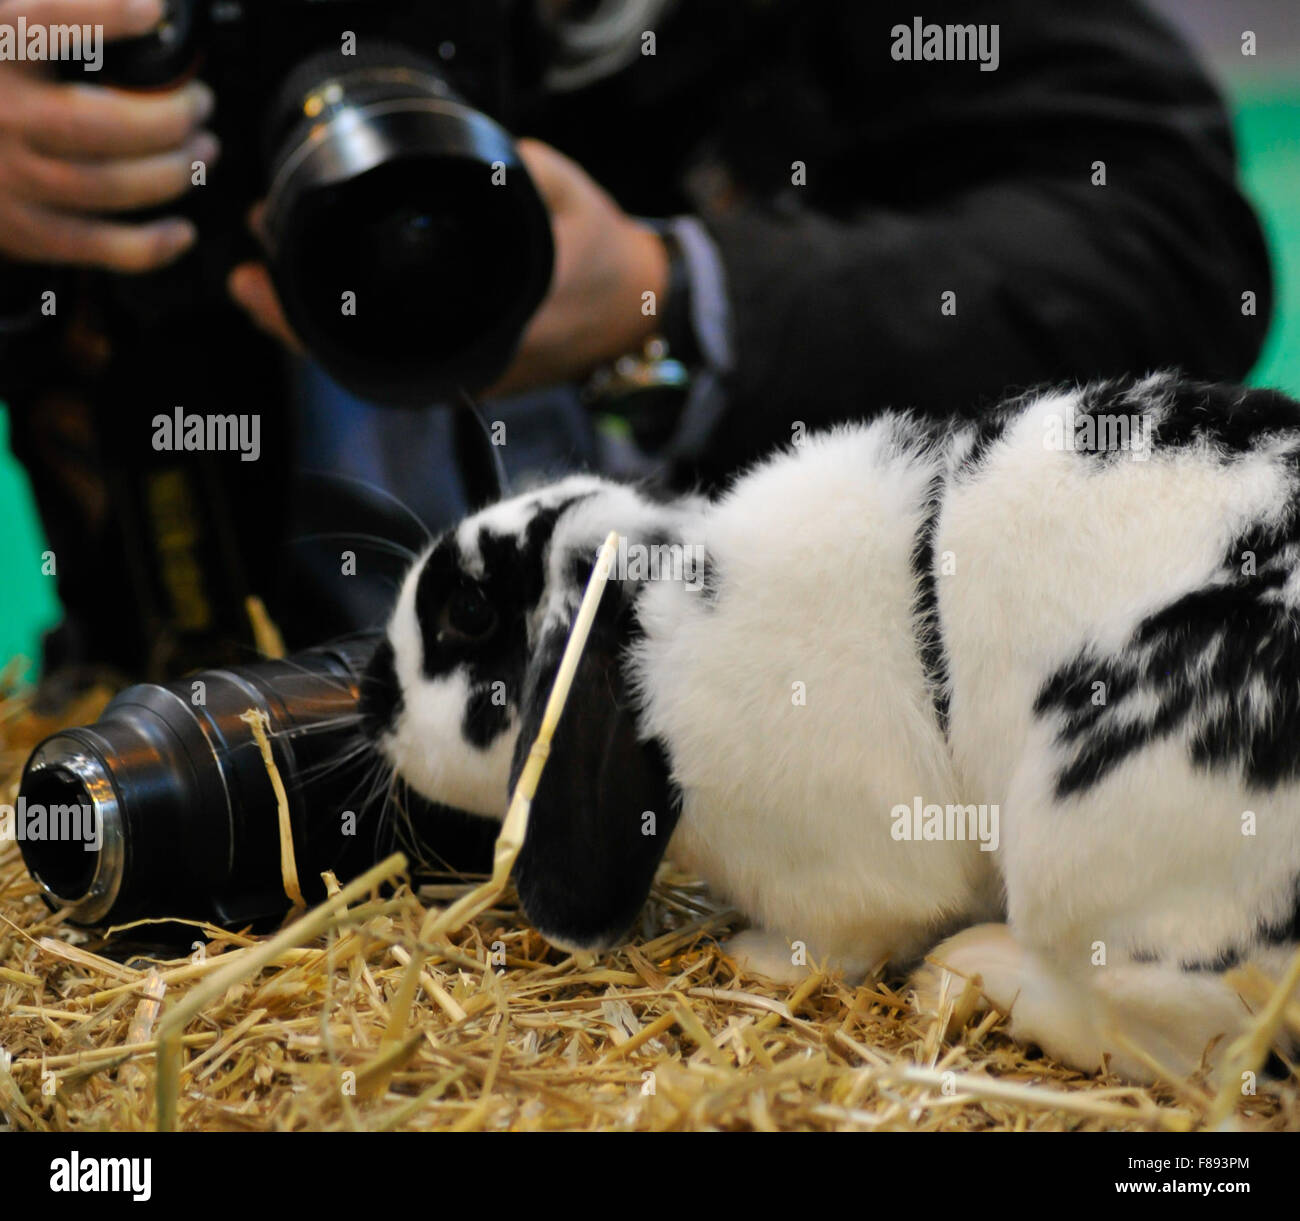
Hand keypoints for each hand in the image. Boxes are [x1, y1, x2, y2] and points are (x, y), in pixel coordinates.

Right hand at [0, 0, 218, 271]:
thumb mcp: (7, 36)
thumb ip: (56, 23)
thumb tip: (140, 9)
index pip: (40, 24)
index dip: (99, 15)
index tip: (150, 12)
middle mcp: (0, 115)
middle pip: (97, 124)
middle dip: (168, 119)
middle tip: (201, 105)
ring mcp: (10, 178)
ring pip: (108, 184)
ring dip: (173, 173)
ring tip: (204, 151)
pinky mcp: (23, 231)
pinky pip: (100, 245)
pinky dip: (152, 244)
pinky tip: (183, 231)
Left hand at [228, 138, 668, 393]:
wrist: (646, 309)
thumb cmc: (608, 255)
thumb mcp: (562, 193)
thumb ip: (507, 173)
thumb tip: (448, 145)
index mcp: (482, 332)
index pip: (369, 343)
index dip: (300, 318)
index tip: (255, 277)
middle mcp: (468, 367)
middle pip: (356, 362)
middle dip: (292, 319)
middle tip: (249, 271)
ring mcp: (468, 375)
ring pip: (373, 366)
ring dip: (318, 328)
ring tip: (272, 282)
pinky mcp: (473, 371)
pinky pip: (400, 359)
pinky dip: (357, 333)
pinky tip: (332, 301)